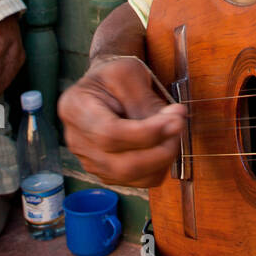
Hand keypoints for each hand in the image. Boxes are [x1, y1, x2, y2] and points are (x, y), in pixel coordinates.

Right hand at [58, 55, 185, 187]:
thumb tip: (172, 124)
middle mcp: (77, 141)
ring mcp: (89, 161)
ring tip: (174, 132)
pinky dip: (158, 166)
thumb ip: (145, 101)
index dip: (146, 134)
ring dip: (162, 159)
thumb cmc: (114, 77)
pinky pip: (138, 181)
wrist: (103, 86)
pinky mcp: (106, 172)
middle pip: (120, 165)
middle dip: (159, 151)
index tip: (175, 120)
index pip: (109, 134)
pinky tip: (164, 144)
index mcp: (75, 109)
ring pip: (131, 177)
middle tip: (179, 126)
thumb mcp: (128, 74)